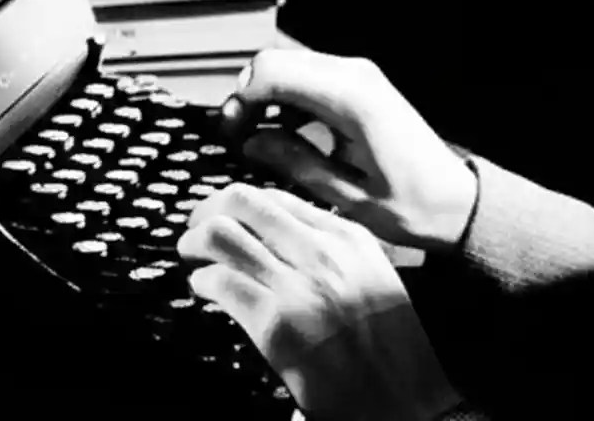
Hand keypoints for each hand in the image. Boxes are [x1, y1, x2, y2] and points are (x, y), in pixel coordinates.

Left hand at [177, 183, 462, 420]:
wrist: (401, 394)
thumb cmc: (388, 345)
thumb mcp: (371, 276)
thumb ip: (332, 252)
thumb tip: (278, 238)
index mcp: (347, 237)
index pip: (276, 197)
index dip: (239, 204)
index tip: (223, 215)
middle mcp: (321, 252)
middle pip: (242, 202)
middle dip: (207, 211)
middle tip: (196, 229)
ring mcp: (297, 285)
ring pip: (221, 235)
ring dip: (194, 243)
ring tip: (192, 258)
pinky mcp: (274, 323)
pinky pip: (219, 281)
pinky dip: (201, 282)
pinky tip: (204, 291)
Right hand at [221, 49, 477, 252]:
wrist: (455, 200)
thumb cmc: (413, 204)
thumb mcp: (346, 195)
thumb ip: (294, 162)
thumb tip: (250, 141)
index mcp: (352, 99)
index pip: (273, 71)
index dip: (241, 99)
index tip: (231, 132)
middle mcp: (355, 76)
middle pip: (276, 60)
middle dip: (248, 96)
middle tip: (238, 137)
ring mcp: (359, 77)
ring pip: (290, 66)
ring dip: (266, 97)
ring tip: (258, 139)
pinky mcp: (360, 86)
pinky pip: (309, 77)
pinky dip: (288, 98)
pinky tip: (285, 133)